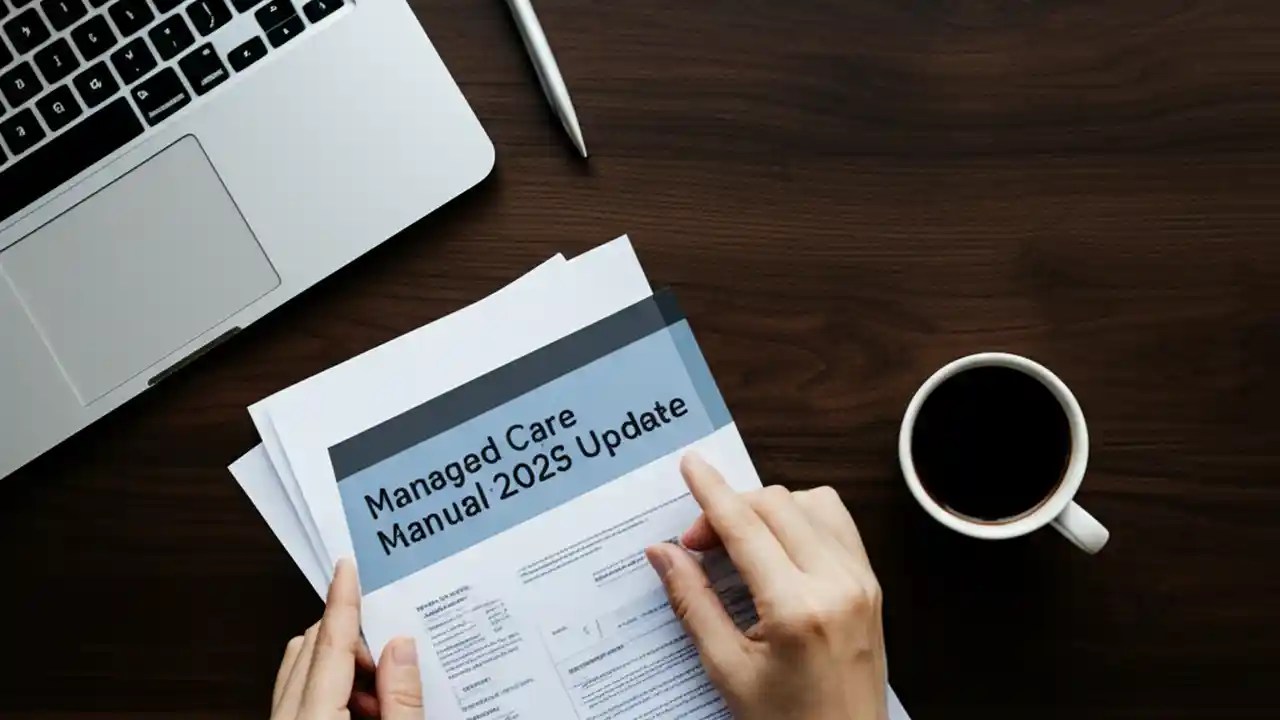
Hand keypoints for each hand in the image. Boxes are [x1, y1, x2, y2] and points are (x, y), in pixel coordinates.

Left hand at [271, 558, 425, 718]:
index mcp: (314, 719)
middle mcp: (288, 719)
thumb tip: (401, 647)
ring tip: (379, 699)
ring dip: (342, 668)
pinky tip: (363, 712)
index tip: (346, 567)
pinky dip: (330, 689)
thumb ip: (402, 701)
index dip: (341, 603)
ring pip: (301, 668)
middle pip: (312, 649)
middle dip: (354, 644)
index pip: (329, 647)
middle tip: (391, 666)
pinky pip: (298, 693)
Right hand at [646, 454, 887, 719]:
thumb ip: (692, 603)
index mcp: (797, 608)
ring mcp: (862, 581)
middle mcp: (837, 584)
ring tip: (739, 544)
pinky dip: (802, 519)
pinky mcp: (872, 585)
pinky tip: (777, 547)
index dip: (712, 492)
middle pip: (776, 504)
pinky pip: (837, 524)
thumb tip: (662, 552)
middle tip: (697, 545)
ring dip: (769, 509)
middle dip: (730, 509)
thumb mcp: (726, 670)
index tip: (691, 466)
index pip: (746, 527)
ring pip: (811, 503)